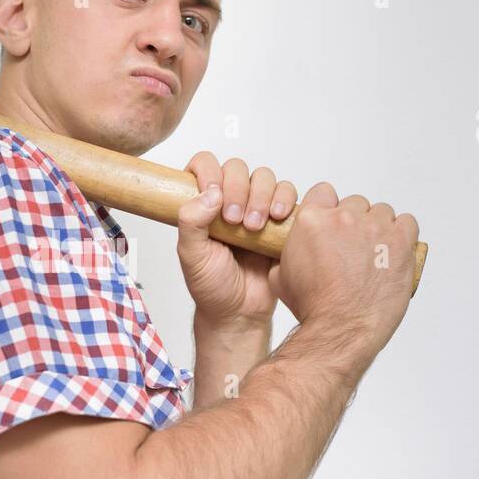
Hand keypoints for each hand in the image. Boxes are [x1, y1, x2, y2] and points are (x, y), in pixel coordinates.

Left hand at [176, 152, 297, 328]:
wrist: (240, 313)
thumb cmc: (212, 286)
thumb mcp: (191, 256)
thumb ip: (191, 222)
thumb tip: (211, 192)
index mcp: (202, 203)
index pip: (204, 164)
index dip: (209, 171)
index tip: (212, 193)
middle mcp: (228, 200)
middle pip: (237, 168)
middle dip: (238, 189)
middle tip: (235, 221)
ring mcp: (255, 207)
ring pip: (264, 177)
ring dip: (261, 196)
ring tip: (255, 226)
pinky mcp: (279, 219)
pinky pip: (287, 194)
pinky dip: (285, 199)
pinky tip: (278, 218)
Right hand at [269, 181, 419, 363]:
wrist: (341, 329)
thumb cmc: (314, 308)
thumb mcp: (281, 277)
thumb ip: (287, 253)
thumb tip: (292, 249)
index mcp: (311, 221)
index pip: (324, 192)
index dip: (329, 207)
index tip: (332, 222)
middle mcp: (343, 218)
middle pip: (355, 204)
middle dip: (354, 222)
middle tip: (353, 248)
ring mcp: (374, 228)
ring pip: (381, 212)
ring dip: (379, 229)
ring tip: (375, 253)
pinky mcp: (400, 241)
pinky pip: (407, 222)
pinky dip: (403, 234)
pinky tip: (394, 251)